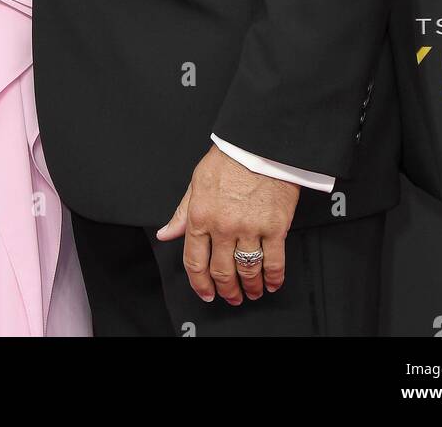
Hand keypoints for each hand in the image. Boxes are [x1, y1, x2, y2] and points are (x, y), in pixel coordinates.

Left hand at [155, 146, 299, 304]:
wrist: (259, 144)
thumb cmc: (228, 159)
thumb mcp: (196, 183)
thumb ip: (182, 213)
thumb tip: (166, 233)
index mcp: (200, 216)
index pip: (194, 261)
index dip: (200, 283)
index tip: (206, 293)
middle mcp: (223, 226)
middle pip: (221, 272)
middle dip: (226, 290)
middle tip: (231, 297)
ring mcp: (249, 229)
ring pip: (247, 271)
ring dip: (249, 287)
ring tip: (251, 292)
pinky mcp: (275, 228)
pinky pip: (274, 262)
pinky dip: (273, 278)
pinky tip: (271, 283)